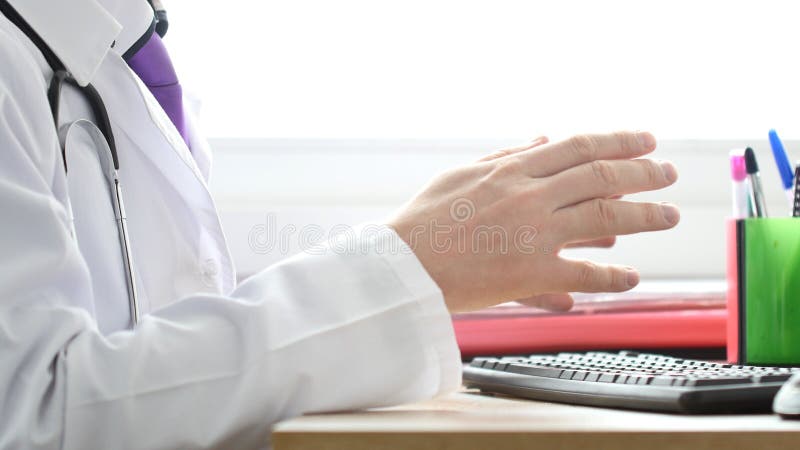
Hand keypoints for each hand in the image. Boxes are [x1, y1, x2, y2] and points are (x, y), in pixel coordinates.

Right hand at [387, 131, 678, 312]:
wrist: (402, 265)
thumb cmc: (425, 219)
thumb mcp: (463, 174)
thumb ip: (507, 155)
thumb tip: (543, 139)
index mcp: (512, 169)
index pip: (579, 146)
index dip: (619, 141)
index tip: (646, 141)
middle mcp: (529, 196)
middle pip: (602, 176)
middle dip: (644, 172)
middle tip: (667, 174)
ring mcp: (532, 234)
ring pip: (605, 218)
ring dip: (645, 215)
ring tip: (669, 214)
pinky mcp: (530, 273)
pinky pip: (584, 274)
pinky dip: (613, 276)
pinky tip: (631, 277)